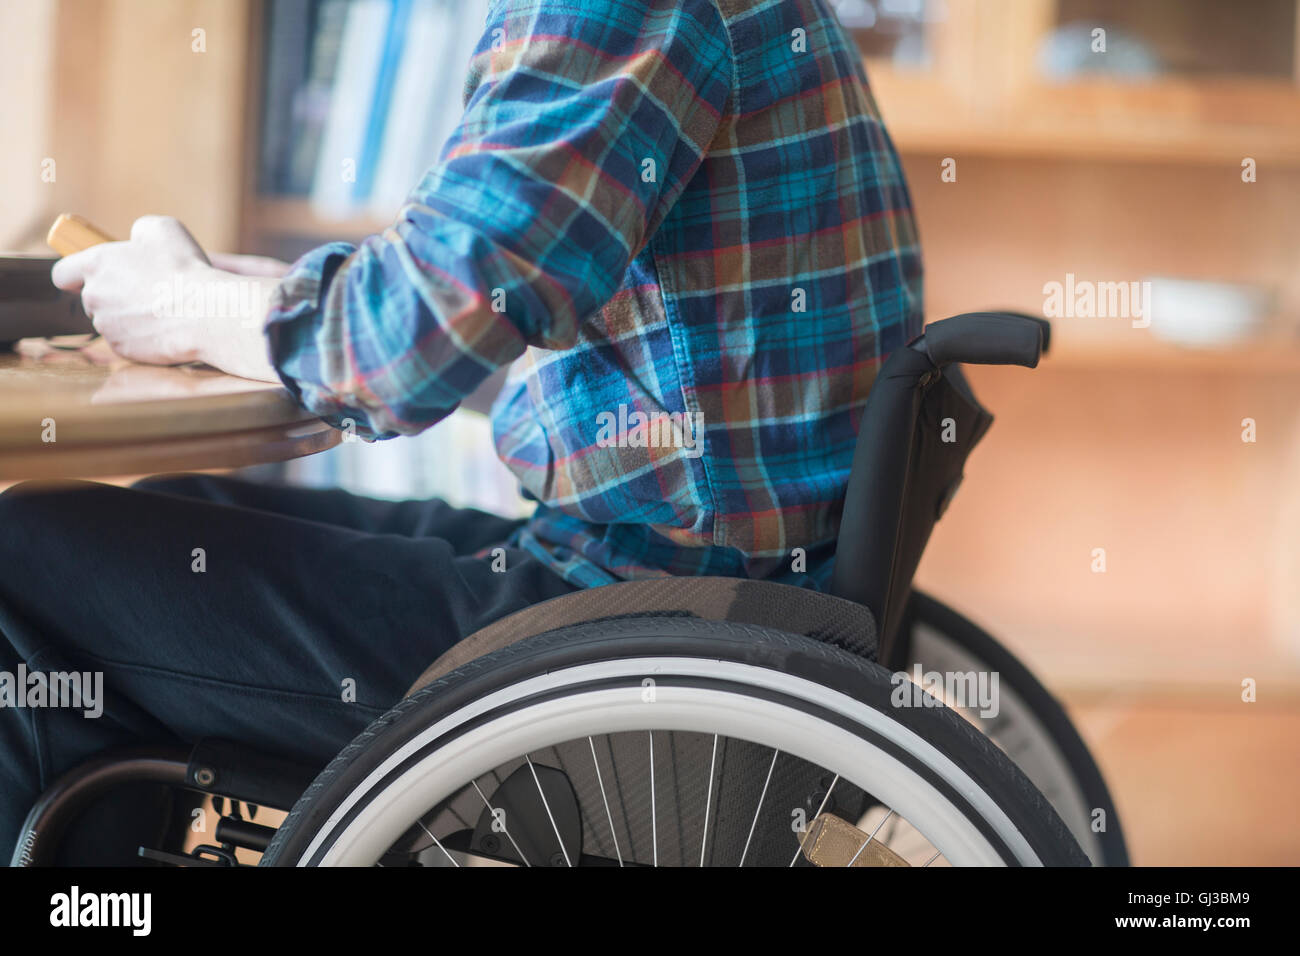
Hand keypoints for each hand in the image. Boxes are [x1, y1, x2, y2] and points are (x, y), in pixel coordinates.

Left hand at [51, 216, 282, 381]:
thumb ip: (139, 231)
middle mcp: (94, 296)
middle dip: (111, 295)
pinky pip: (126, 341)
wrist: (206, 314)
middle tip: (143, 290)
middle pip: (90, 298)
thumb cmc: (185, 270)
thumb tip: (136, 241)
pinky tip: (164, 327)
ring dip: (127, 315)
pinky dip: (141, 336)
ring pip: (110, 320)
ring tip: (160, 308)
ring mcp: (107, 326)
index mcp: (96, 264)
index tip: (86, 277)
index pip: (62, 273)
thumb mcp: (163, 229)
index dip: (73, 275)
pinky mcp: (123, 349)